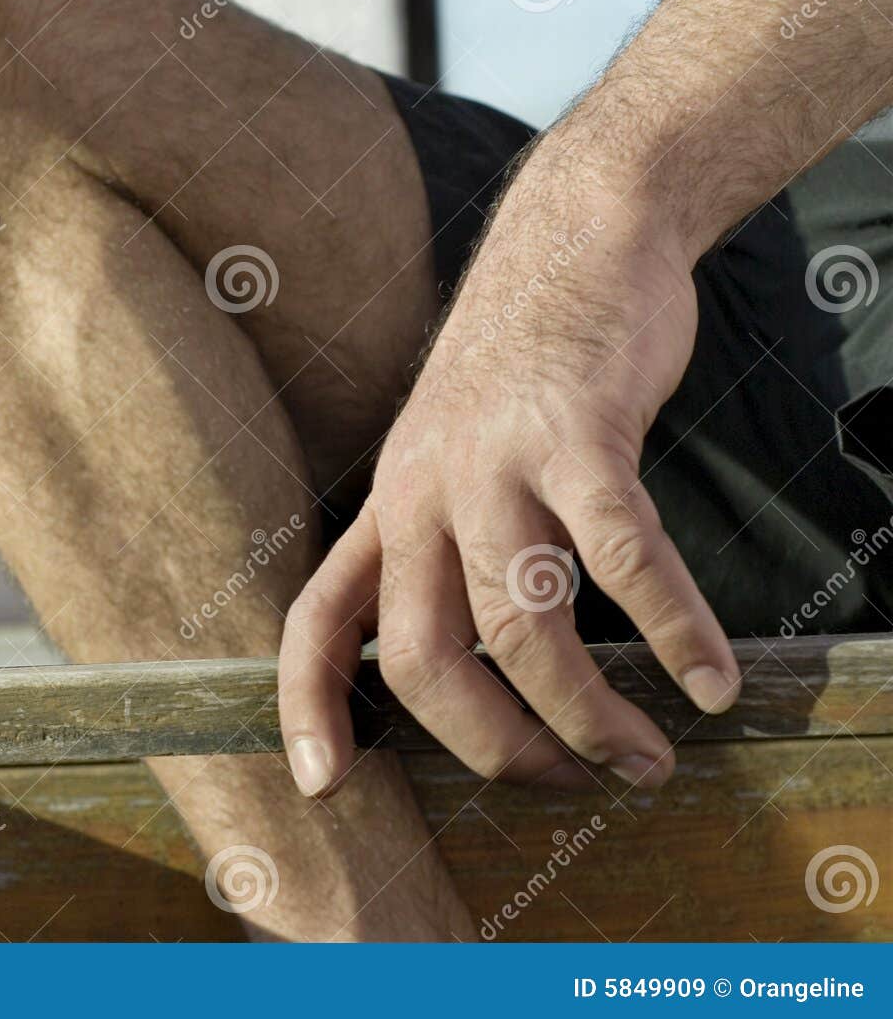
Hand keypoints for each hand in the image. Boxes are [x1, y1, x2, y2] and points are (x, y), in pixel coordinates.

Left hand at [278, 186, 741, 794]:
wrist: (579, 233)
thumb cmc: (527, 364)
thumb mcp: (454, 448)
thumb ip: (452, 537)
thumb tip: (490, 656)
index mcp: (390, 504)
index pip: (318, 620)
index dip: (307, 707)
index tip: (324, 785)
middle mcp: (422, 490)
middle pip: (423, 658)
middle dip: (493, 746)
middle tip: (566, 782)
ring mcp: (494, 461)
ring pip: (522, 628)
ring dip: (587, 714)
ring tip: (647, 756)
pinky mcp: (578, 433)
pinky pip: (623, 558)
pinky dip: (674, 629)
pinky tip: (711, 679)